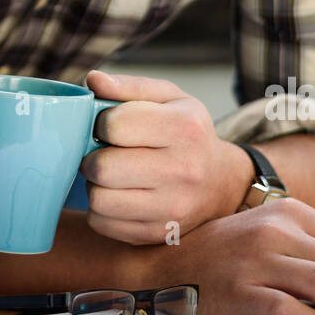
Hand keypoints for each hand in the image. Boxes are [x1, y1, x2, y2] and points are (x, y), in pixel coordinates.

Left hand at [80, 69, 238, 243]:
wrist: (221, 183)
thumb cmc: (187, 133)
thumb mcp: (168, 98)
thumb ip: (129, 86)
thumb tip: (93, 80)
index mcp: (185, 127)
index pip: (114, 125)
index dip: (102, 123)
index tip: (110, 126)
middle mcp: (184, 170)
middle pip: (102, 167)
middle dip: (93, 157)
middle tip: (103, 153)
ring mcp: (173, 208)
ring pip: (98, 200)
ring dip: (96, 185)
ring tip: (112, 175)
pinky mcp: (158, 235)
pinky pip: (103, 224)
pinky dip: (101, 210)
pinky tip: (119, 196)